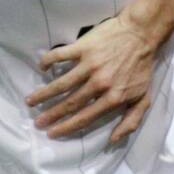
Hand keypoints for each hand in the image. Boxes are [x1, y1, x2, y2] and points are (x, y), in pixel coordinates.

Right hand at [25, 11, 168, 142]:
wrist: (142, 34)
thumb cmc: (142, 67)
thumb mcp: (143, 98)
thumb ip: (131, 121)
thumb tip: (113, 139)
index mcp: (113, 98)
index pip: (85, 118)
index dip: (67, 127)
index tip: (52, 133)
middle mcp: (99, 84)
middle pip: (70, 104)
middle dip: (51, 115)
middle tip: (37, 122)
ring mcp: (90, 65)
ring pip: (61, 83)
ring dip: (44, 93)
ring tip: (30, 100)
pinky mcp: (83, 47)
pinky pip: (61, 55)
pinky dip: (49, 60)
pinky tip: (41, 67)